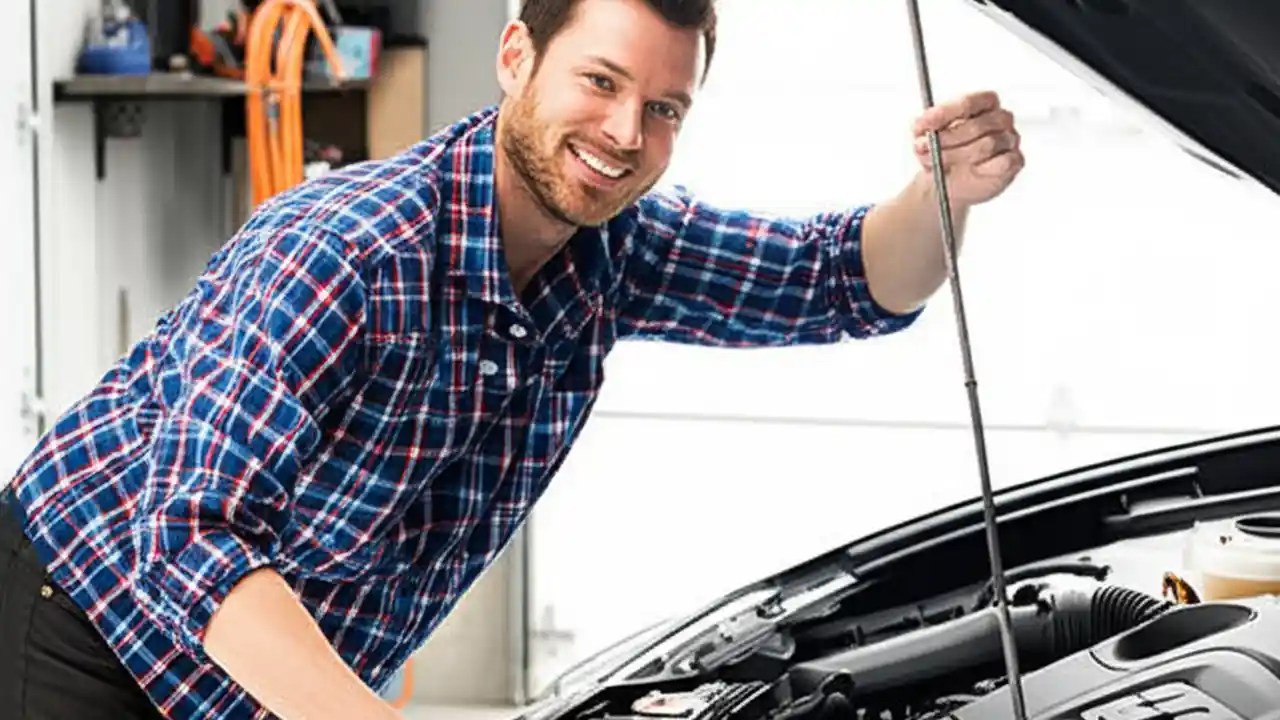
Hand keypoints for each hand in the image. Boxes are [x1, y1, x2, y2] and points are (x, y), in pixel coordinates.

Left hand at [911, 90, 1023, 206]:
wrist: (949, 183)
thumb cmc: (944, 152)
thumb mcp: (926, 136)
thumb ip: (923, 127)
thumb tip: (919, 124)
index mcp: (983, 103)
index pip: (968, 102)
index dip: (944, 114)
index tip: (922, 125)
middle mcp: (1001, 118)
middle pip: (976, 125)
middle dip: (946, 139)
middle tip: (924, 148)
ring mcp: (1010, 138)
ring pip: (986, 146)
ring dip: (956, 156)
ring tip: (937, 162)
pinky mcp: (1015, 160)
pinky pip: (1003, 162)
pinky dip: (983, 168)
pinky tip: (970, 171)